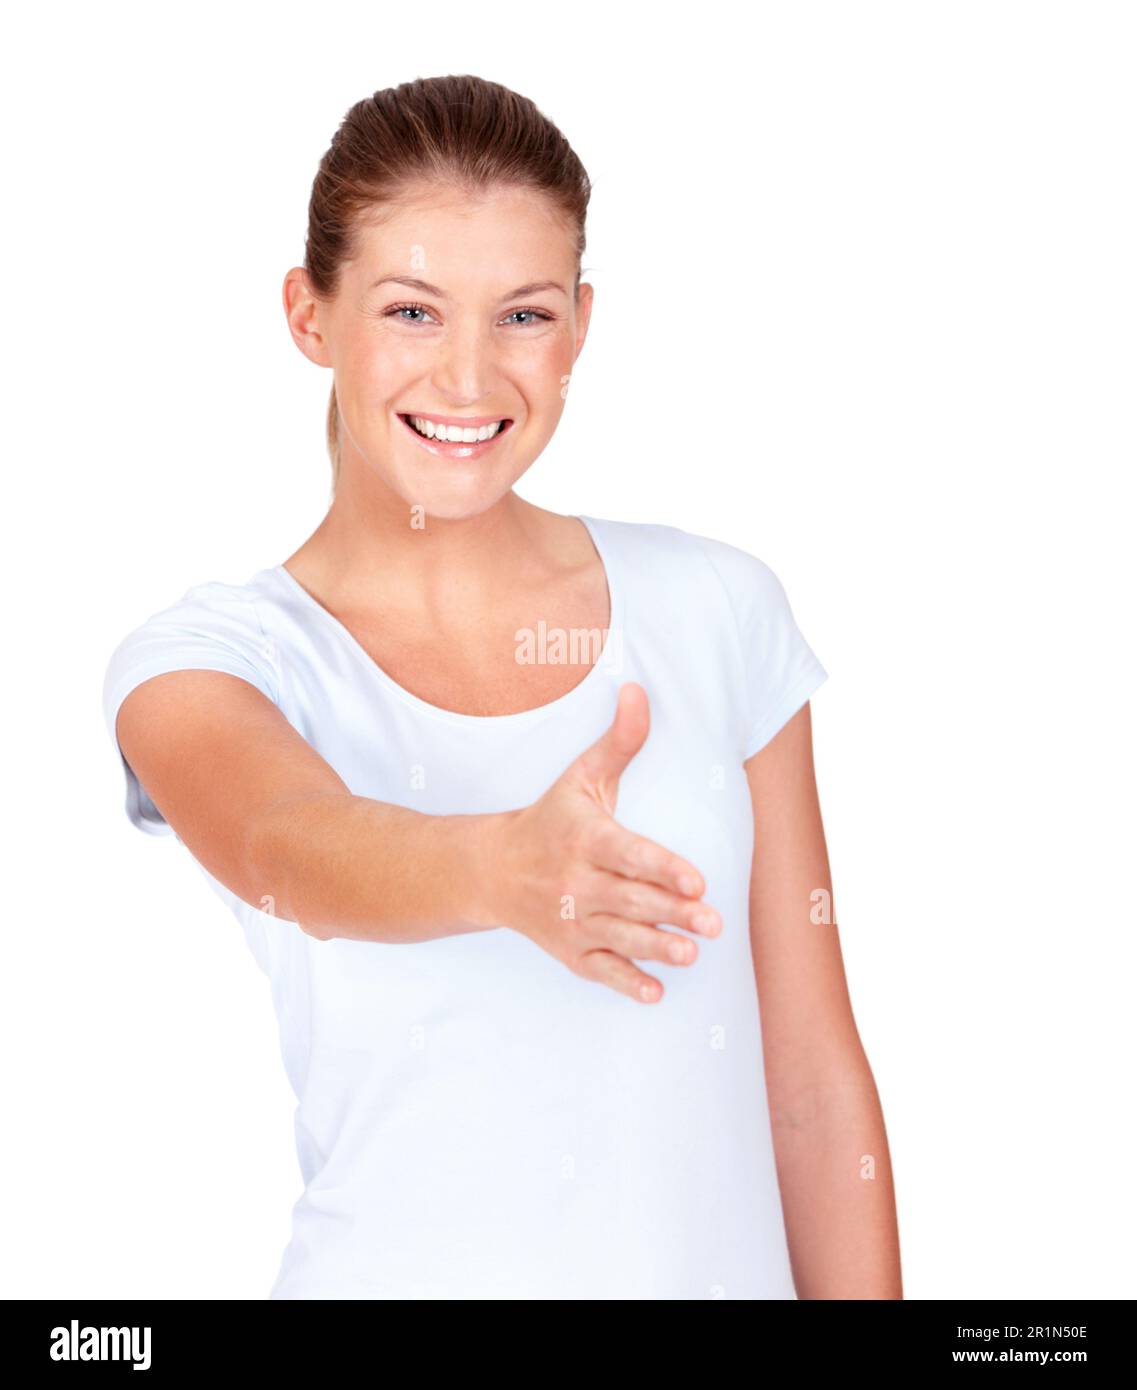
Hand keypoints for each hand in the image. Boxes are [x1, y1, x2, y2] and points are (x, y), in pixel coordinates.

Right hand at [485, 682, 721, 1002]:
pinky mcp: (568, 949)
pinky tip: (654, 993)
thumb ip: (619, 741)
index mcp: (584, 837)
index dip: (662, 869)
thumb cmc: (549, 818)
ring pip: (618, 938)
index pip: (628, 854)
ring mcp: (571, 919)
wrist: (490, 869)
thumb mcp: (580, 776)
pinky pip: (597, 970)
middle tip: (714, 925)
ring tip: (691, 956)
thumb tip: (640, 691)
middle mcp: (575, 881)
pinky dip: (624, 984)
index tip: (697, 882)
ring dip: (655, 949)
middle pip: (630, 900)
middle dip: (672, 914)